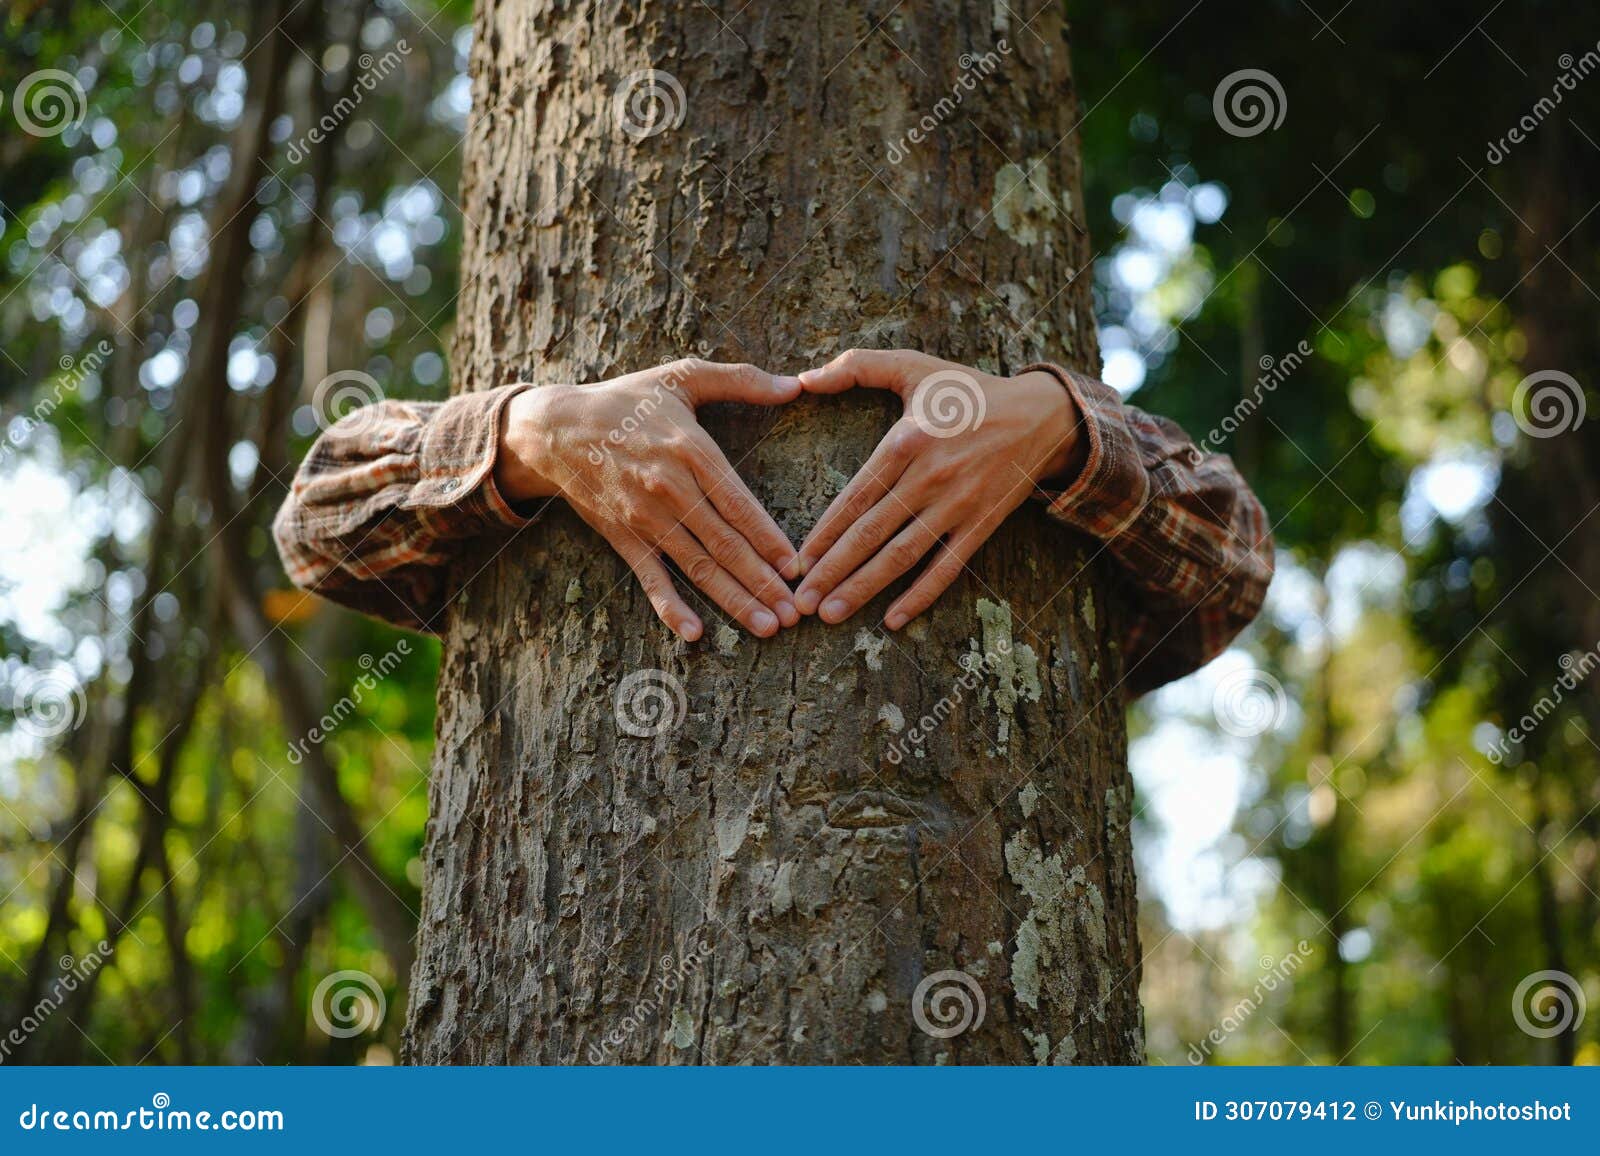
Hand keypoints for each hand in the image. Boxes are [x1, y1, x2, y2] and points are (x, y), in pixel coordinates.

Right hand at [495, 359, 803, 641]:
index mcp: (691, 450)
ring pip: (698, 567)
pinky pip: (650, 578)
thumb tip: (796, 384)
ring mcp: (645, 518)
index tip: (798, 568)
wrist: (556, 429)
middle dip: (764, 582)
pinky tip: (693, 632)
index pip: (740, 505)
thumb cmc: (627, 400)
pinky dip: (670, 607)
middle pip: (725, 545)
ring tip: (768, 627)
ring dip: (734, 600)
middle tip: (797, 613)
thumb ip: (741, 379)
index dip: (770, 539)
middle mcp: (670, 489)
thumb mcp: (682, 376)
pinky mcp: (623, 538)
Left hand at [793, 349, 1084, 630]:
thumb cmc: (968, 391)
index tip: (796, 561)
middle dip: (832, 570)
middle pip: (872, 533)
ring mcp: (958, 505)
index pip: (856, 496)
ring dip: (863, 588)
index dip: (823, 532)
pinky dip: (920, 596)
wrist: (1042, 416)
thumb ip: (858, 367)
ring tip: (829, 614)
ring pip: (902, 555)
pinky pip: (947, 568)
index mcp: (908, 440)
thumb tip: (804, 378)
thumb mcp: (915, 366)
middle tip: (801, 602)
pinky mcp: (981, 525)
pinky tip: (892, 620)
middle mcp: (931, 477)